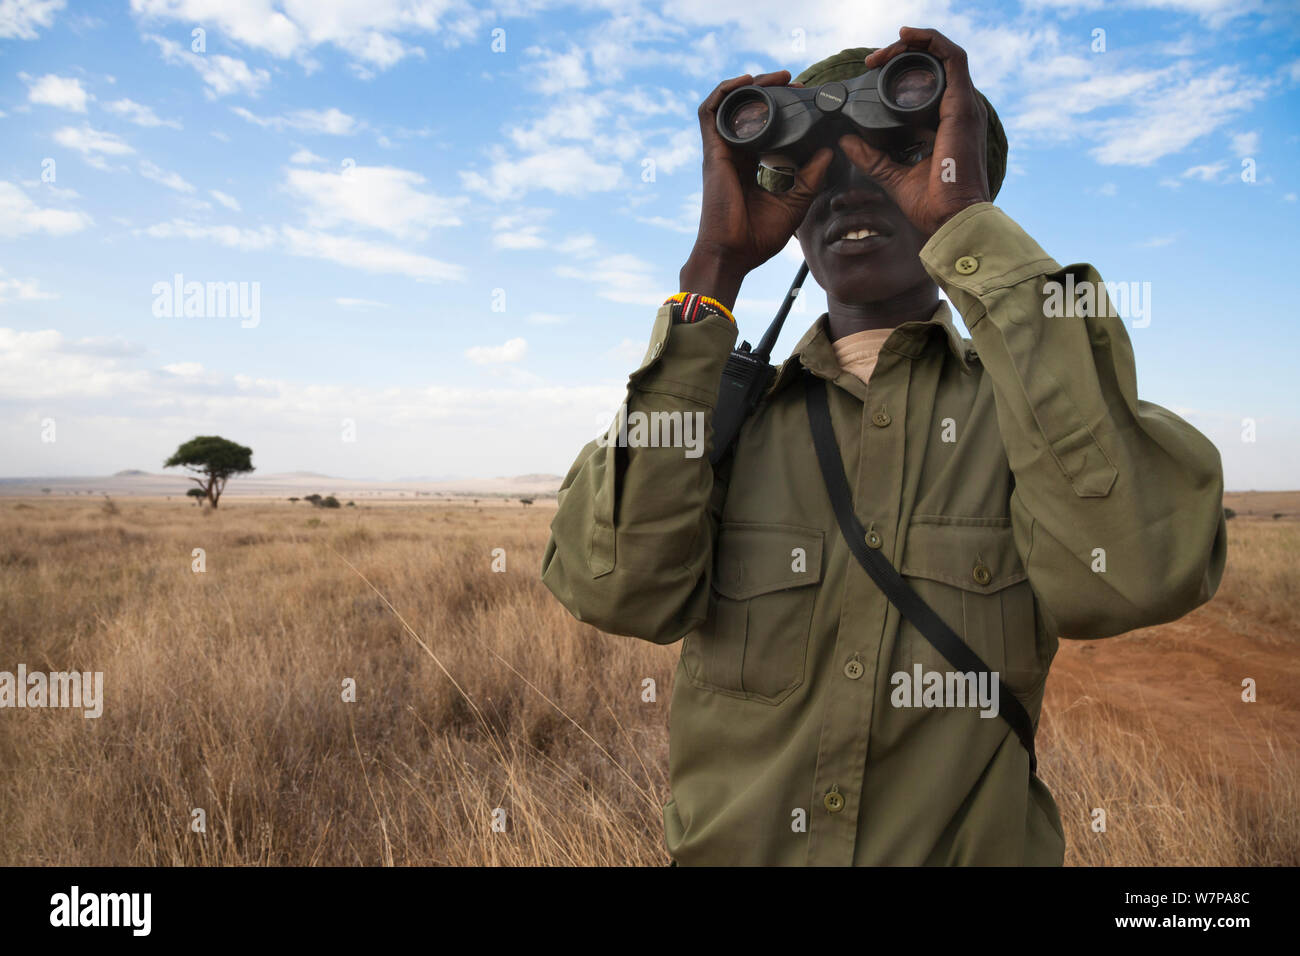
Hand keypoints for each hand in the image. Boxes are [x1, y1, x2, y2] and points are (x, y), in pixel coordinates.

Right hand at [681, 71, 832, 309]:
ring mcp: (723, 152)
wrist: (734, 254)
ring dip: (751, 86)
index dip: (783, 109)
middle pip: (750, 110)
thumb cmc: (759, 237)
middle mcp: (737, 154)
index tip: (805, 100)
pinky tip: (746, 81)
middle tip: (796, 83)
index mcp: (753, 165)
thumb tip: (830, 151)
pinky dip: (725, 92)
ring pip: (732, 105)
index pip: (766, 127)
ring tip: (775, 78)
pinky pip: (710, 112)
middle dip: (771, 91)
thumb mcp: (795, 203)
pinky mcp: (713, 152)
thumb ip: (811, 178)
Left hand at [838, 27, 990, 238]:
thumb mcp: (892, 175)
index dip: (902, 71)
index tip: (872, 71)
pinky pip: (953, 58)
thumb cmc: (932, 204)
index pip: (929, 83)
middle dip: (903, 55)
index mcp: (946, 123)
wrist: (950, 220)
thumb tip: (845, 139)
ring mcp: (964, 106)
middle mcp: (958, 110)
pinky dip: (931, 41)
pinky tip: (906, 38)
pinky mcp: (963, 106)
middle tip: (872, 61)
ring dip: (913, 45)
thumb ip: (871, 156)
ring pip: (942, 55)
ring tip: (883, 51)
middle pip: (934, 65)